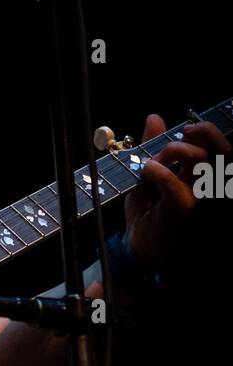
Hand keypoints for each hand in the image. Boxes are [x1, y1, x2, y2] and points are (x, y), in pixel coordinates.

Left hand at [122, 113, 230, 271]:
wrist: (140, 248)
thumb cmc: (150, 213)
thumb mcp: (152, 174)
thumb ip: (156, 145)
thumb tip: (154, 117)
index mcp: (209, 179)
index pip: (225, 149)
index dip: (209, 131)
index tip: (185, 129)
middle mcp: (211, 189)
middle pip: (224, 151)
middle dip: (202, 133)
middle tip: (178, 136)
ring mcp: (201, 200)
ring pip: (202, 162)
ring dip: (175, 151)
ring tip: (155, 161)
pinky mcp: (182, 210)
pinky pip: (173, 182)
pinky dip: (157, 170)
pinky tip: (147, 172)